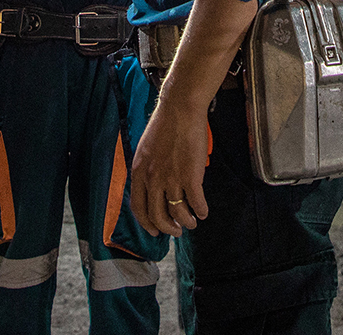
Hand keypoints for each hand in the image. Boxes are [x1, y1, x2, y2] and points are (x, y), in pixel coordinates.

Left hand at [129, 98, 210, 235]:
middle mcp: (153, 179)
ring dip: (186, 222)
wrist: (180, 109)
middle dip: (167, 228)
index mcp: (139, 172)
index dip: (147, 223)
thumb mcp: (146, 150)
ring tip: (191, 223)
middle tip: (175, 232)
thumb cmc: (165, 125)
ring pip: (178, 212)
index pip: (139, 207)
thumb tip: (152, 187)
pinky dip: (200, 210)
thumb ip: (147, 170)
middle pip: (157, 215)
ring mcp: (172, 178)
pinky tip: (203, 212)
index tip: (154, 231)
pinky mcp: (191, 175)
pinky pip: (196, 202)